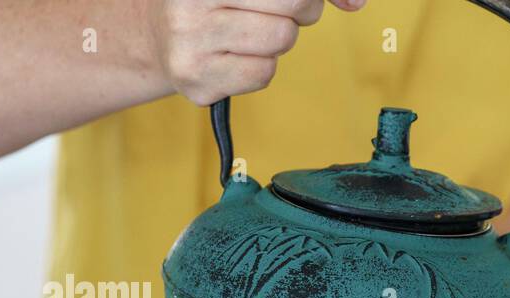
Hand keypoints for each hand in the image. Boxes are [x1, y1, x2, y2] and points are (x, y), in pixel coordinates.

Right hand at [147, 0, 361, 105]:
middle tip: (286, 12)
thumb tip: (358, 2)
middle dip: (301, 9)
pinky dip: (262, 67)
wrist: (152, 38)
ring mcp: (189, 39)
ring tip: (251, 33)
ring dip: (279, 40)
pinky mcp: (195, 78)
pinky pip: (263, 74)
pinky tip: (236, 58)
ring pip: (281, 39)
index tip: (324, 1)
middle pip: (292, 2)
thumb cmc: (212, 4)